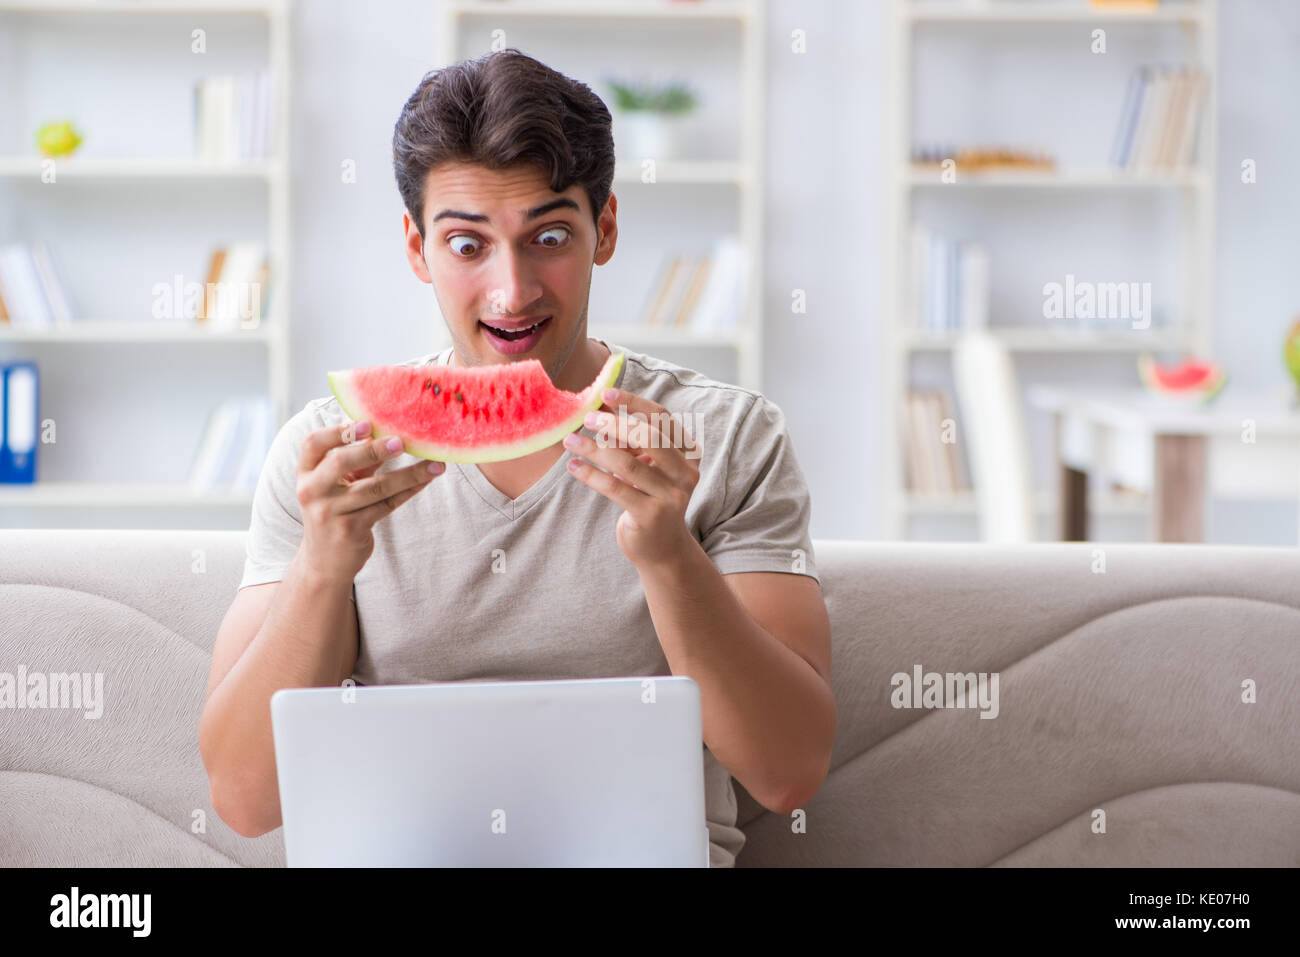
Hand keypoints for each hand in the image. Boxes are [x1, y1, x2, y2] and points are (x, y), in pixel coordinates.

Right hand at [296, 420, 445, 583]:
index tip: (366, 423)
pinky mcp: (350, 530)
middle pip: (341, 462)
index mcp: (306, 473)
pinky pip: (386, 505)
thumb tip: (387, 431)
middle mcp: (312, 491)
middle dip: (374, 450)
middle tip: (402, 442)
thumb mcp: (337, 484)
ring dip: (408, 474)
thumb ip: (356, 460)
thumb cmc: (335, 512)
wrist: (325, 562)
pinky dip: (408, 491)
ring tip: (434, 464)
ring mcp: (329, 512)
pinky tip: (426, 480)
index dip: (337, 431)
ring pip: (374, 487)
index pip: (313, 443)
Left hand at [563, 387, 699, 569]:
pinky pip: (615, 488)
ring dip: (594, 448)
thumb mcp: (646, 466)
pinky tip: (573, 466)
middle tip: (587, 418)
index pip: (662, 418)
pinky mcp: (651, 515)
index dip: (634, 403)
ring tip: (570, 440)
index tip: (606, 393)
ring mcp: (671, 496)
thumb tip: (599, 409)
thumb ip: (630, 441)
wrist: (661, 548)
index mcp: (688, 453)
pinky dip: (591, 474)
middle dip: (615, 424)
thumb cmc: (649, 498)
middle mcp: (686, 474)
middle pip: (649, 437)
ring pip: (627, 464)